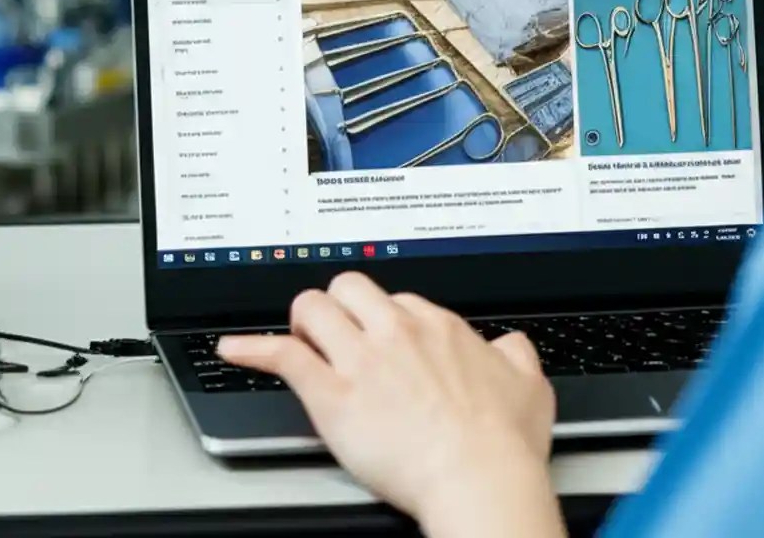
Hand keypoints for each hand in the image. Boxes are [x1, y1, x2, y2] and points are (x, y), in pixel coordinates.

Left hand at [217, 273, 563, 537]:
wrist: (478, 477)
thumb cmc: (503, 441)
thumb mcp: (529, 383)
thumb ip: (515, 354)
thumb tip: (509, 345)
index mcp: (440, 327)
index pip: (398, 300)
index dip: (385, 320)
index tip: (382, 337)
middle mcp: (397, 332)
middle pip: (350, 287)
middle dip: (340, 305)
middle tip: (339, 331)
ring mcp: (361, 360)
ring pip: (312, 308)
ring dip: (303, 321)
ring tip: (303, 339)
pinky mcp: (331, 394)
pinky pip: (281, 355)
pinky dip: (252, 350)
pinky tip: (234, 350)